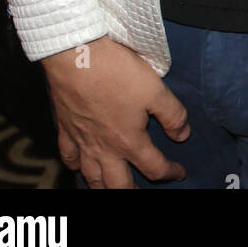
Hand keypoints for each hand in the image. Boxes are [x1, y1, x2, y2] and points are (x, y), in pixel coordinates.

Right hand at [42, 34, 189, 188]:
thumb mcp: (155, 89)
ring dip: (104, 187)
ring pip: (91, 177)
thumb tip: (182, 135)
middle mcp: (104, 148)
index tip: (179, 172)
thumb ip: (173, 115)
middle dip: (133, 191)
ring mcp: (82, 140)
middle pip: (119, 184)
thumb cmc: (115, 70)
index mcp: (129, 141)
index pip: (154, 168)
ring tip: (112, 187)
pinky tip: (79, 166)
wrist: (75, 55)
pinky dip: (75, 166)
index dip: (171, 172)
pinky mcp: (65, 128)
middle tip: (142, 190)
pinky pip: (68, 157)